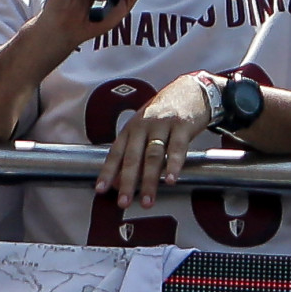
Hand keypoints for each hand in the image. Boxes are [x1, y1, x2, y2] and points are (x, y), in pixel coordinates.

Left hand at [97, 73, 214, 210]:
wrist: (190, 89)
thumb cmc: (165, 112)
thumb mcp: (144, 127)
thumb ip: (133, 151)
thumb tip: (119, 180)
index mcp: (131, 128)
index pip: (116, 152)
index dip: (107, 172)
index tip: (100, 190)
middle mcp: (143, 126)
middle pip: (133, 157)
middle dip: (127, 182)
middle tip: (124, 202)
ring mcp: (163, 126)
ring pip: (153, 156)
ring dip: (150, 180)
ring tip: (148, 199)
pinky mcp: (182, 126)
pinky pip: (177, 148)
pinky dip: (174, 165)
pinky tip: (171, 179)